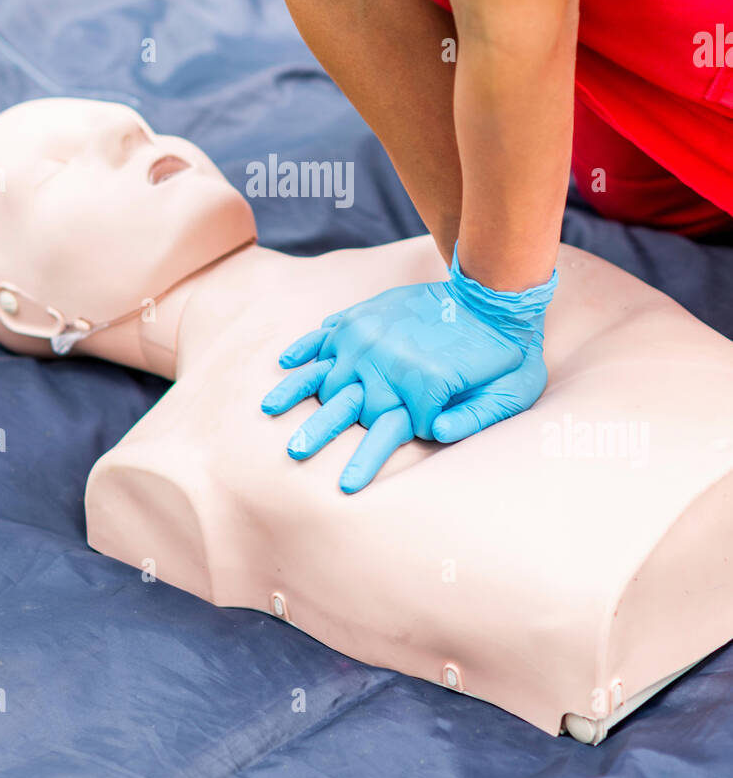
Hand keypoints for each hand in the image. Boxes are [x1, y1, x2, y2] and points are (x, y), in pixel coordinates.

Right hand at [261, 243, 556, 492]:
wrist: (493, 294)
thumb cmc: (506, 353)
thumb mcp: (509, 393)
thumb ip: (473, 419)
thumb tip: (433, 433)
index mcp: (420, 387)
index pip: (386, 434)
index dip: (370, 458)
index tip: (350, 483)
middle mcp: (387, 363)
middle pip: (344, 407)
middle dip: (319, 432)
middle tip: (294, 452)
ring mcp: (369, 337)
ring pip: (324, 372)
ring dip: (296, 393)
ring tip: (268, 409)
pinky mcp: (363, 318)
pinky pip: (325, 334)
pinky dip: (305, 348)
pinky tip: (285, 362)